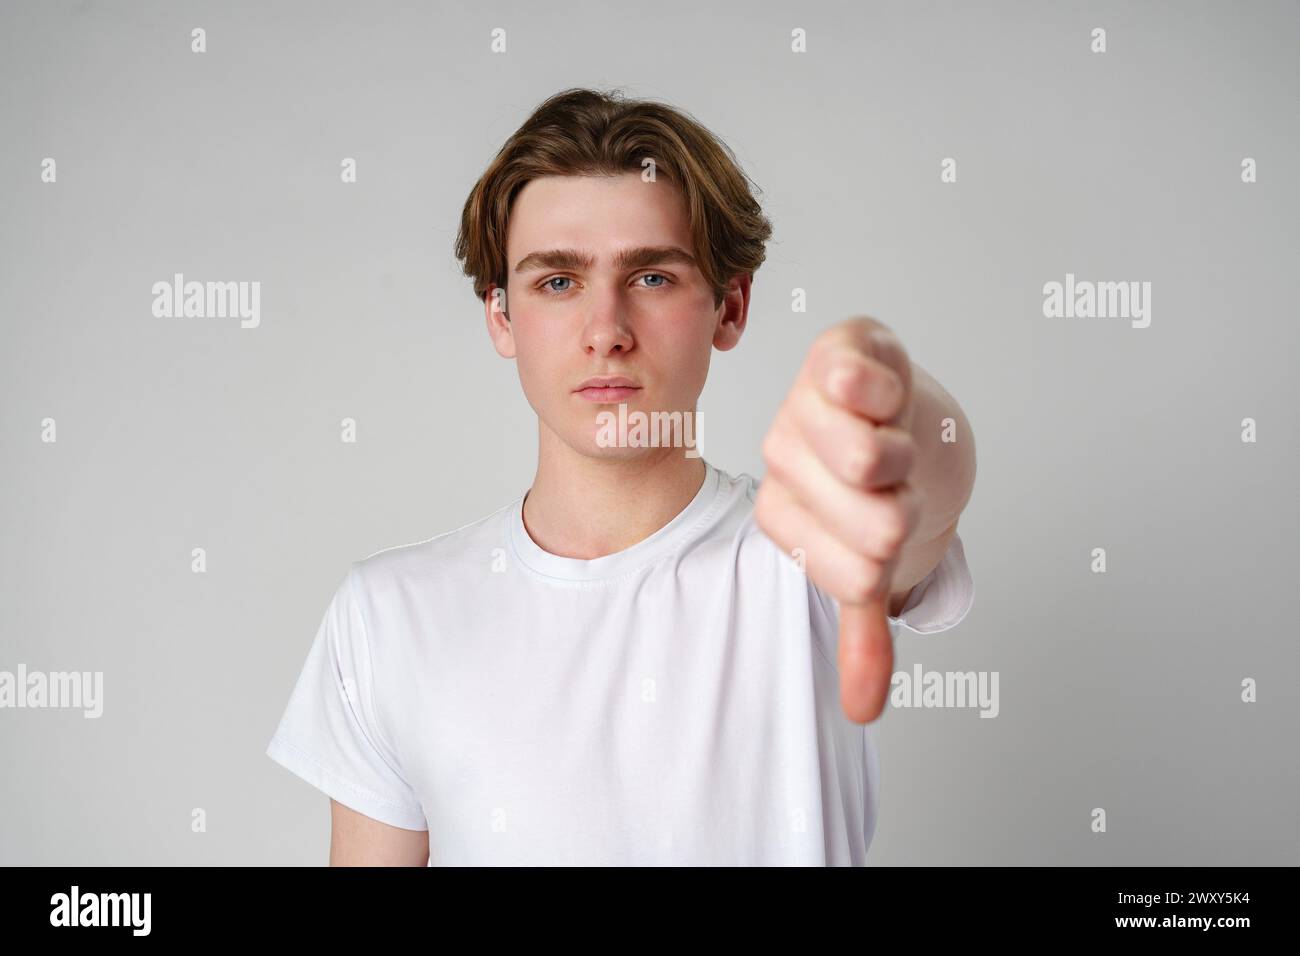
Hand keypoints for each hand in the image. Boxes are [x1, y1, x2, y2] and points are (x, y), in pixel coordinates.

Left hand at [754, 317, 921, 723]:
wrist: (901, 406)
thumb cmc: (879, 485)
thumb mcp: (869, 559)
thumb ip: (864, 630)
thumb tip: (863, 712)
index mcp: (781, 517)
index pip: (862, 576)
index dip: (897, 553)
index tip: (883, 522)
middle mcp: (779, 459)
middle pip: (879, 523)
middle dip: (910, 503)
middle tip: (895, 481)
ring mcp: (802, 403)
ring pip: (875, 460)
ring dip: (911, 453)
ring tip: (895, 437)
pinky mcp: (835, 348)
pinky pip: (862, 382)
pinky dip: (893, 394)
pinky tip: (887, 395)